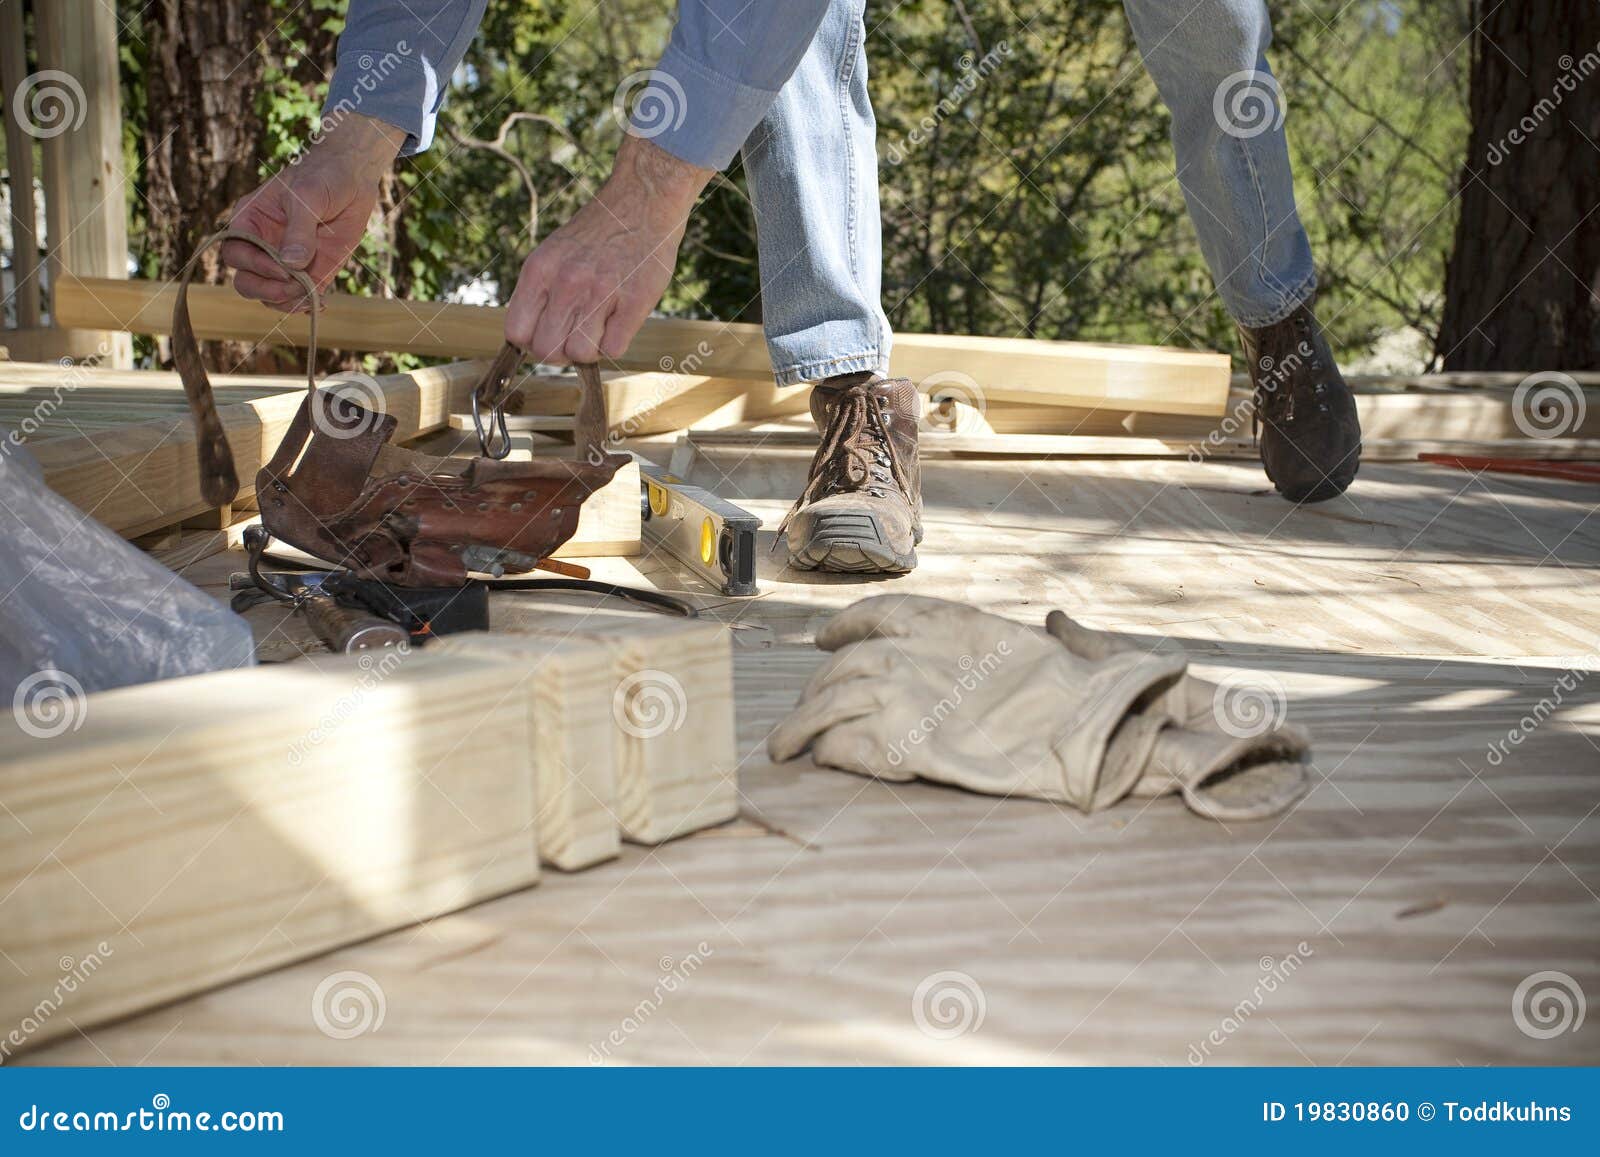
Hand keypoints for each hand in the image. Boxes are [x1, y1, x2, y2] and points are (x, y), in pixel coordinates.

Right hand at [221, 114, 404, 310]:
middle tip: (292, 288)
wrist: (353, 178)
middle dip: (266, 291)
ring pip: (271, 295)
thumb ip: (299, 230)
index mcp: (250, 222)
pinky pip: (300, 298)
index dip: (254, 266)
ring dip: (287, 303)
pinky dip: (307, 305)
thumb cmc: (322, 177)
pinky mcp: (312, 272)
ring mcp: (286, 262)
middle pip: (246, 281)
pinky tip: (320, 302)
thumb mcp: (308, 196)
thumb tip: (290, 264)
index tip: (283, 269)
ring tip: (310, 297)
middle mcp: (263, 245)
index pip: (236, 253)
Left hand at [505, 133, 712, 363]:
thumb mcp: (554, 253)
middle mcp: (566, 282)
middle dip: (562, 351)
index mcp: (539, 270)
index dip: (532, 342)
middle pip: (547, 351)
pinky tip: (620, 320)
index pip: (517, 333)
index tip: (549, 335)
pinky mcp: (635, 301)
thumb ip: (540, 291)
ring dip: (591, 348)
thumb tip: (532, 338)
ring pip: (581, 354)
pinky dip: (617, 342)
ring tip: (601, 325)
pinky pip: (614, 349)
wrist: (642, 201)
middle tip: (577, 334)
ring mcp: (601, 292)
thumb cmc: (598, 233)